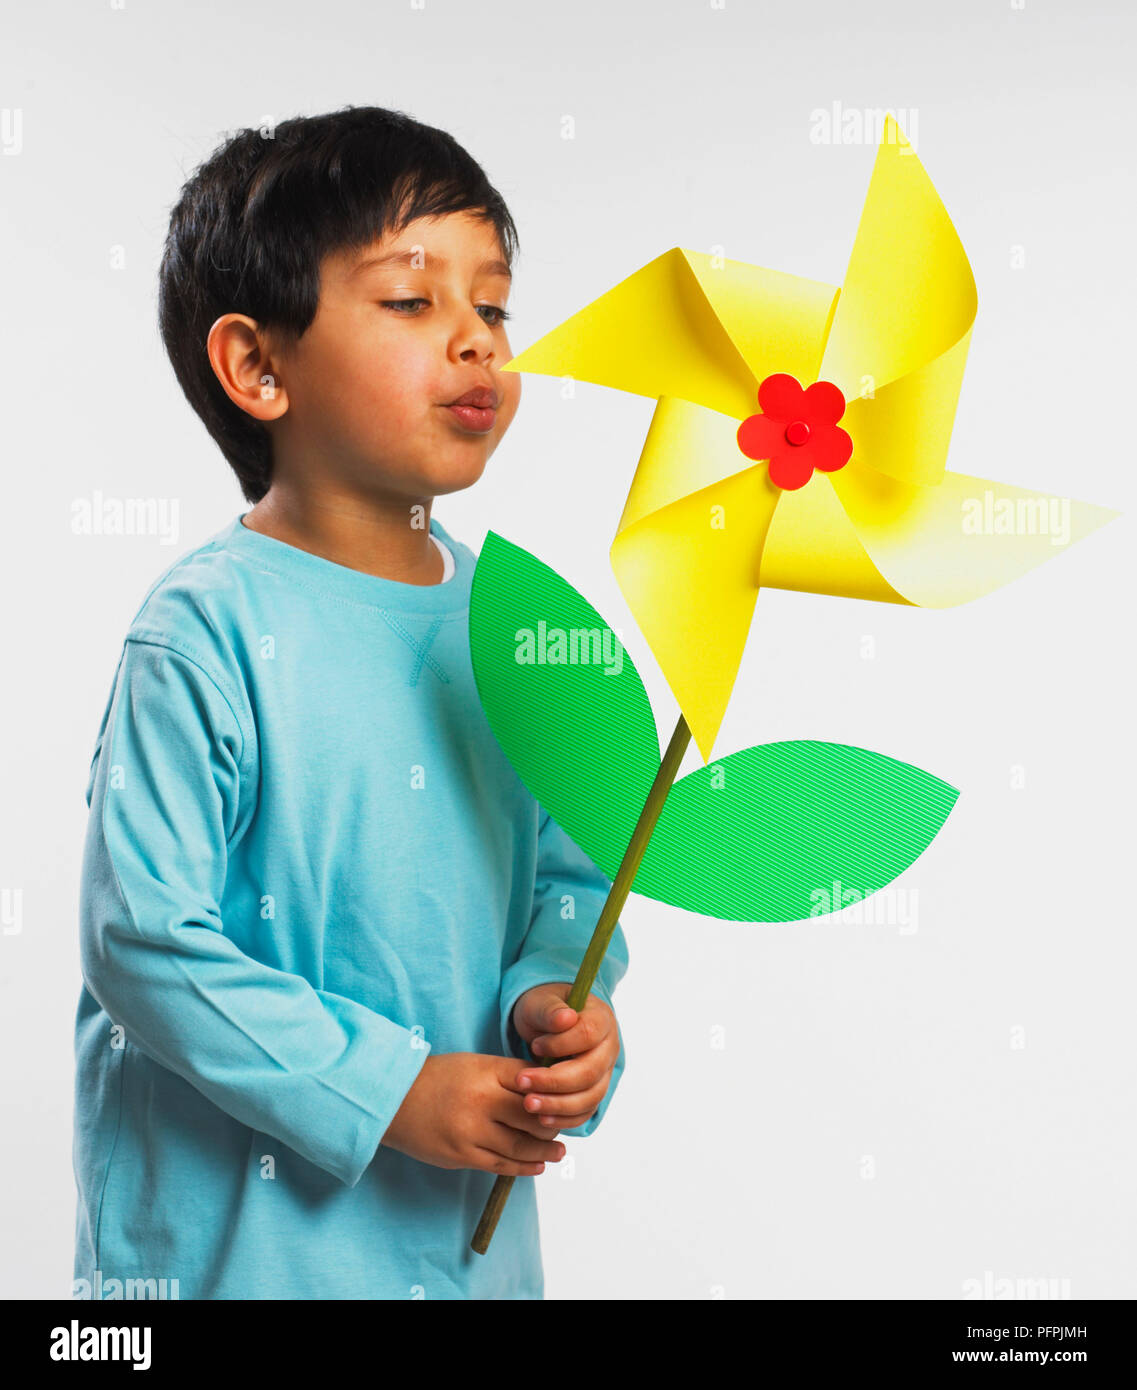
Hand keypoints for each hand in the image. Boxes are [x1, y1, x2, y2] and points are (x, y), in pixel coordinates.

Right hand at [380, 1053, 566, 1177]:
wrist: (392, 1100)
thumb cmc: (438, 1079)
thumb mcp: (473, 1064)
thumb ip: (506, 1076)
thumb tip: (544, 1092)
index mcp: (485, 1071)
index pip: (532, 1082)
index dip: (552, 1093)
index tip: (563, 1099)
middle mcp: (480, 1100)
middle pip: (531, 1117)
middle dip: (552, 1125)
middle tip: (564, 1128)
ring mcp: (470, 1131)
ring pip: (519, 1146)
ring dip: (543, 1151)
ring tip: (559, 1152)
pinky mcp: (461, 1155)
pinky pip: (500, 1164)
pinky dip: (522, 1167)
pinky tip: (537, 1166)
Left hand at [511, 983, 619, 1129]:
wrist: (547, 1024)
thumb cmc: (545, 1010)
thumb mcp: (541, 1002)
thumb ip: (550, 1010)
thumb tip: (566, 1018)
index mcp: (601, 1019)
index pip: (588, 1035)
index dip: (560, 1044)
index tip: (533, 1046)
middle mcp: (609, 1048)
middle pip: (590, 1072)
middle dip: (554, 1081)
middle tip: (522, 1082)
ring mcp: (604, 1073)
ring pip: (589, 1097)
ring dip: (558, 1105)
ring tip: (528, 1104)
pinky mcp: (594, 1092)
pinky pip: (585, 1112)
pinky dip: (564, 1119)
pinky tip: (541, 1118)